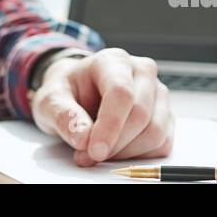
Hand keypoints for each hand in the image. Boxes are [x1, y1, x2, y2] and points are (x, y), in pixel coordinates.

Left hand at [31, 48, 174, 165]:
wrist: (79, 92)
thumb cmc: (67, 92)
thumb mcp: (51, 100)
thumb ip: (63, 115)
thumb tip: (83, 138)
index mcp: (112, 60)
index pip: (121, 92)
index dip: (110, 125)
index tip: (94, 151)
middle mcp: (141, 72)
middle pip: (140, 114)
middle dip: (114, 144)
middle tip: (87, 156)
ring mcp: (157, 94)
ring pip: (154, 132)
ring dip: (126, 153)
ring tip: (99, 153)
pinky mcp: (165, 116)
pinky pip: (161, 145)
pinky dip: (138, 156)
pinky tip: (116, 151)